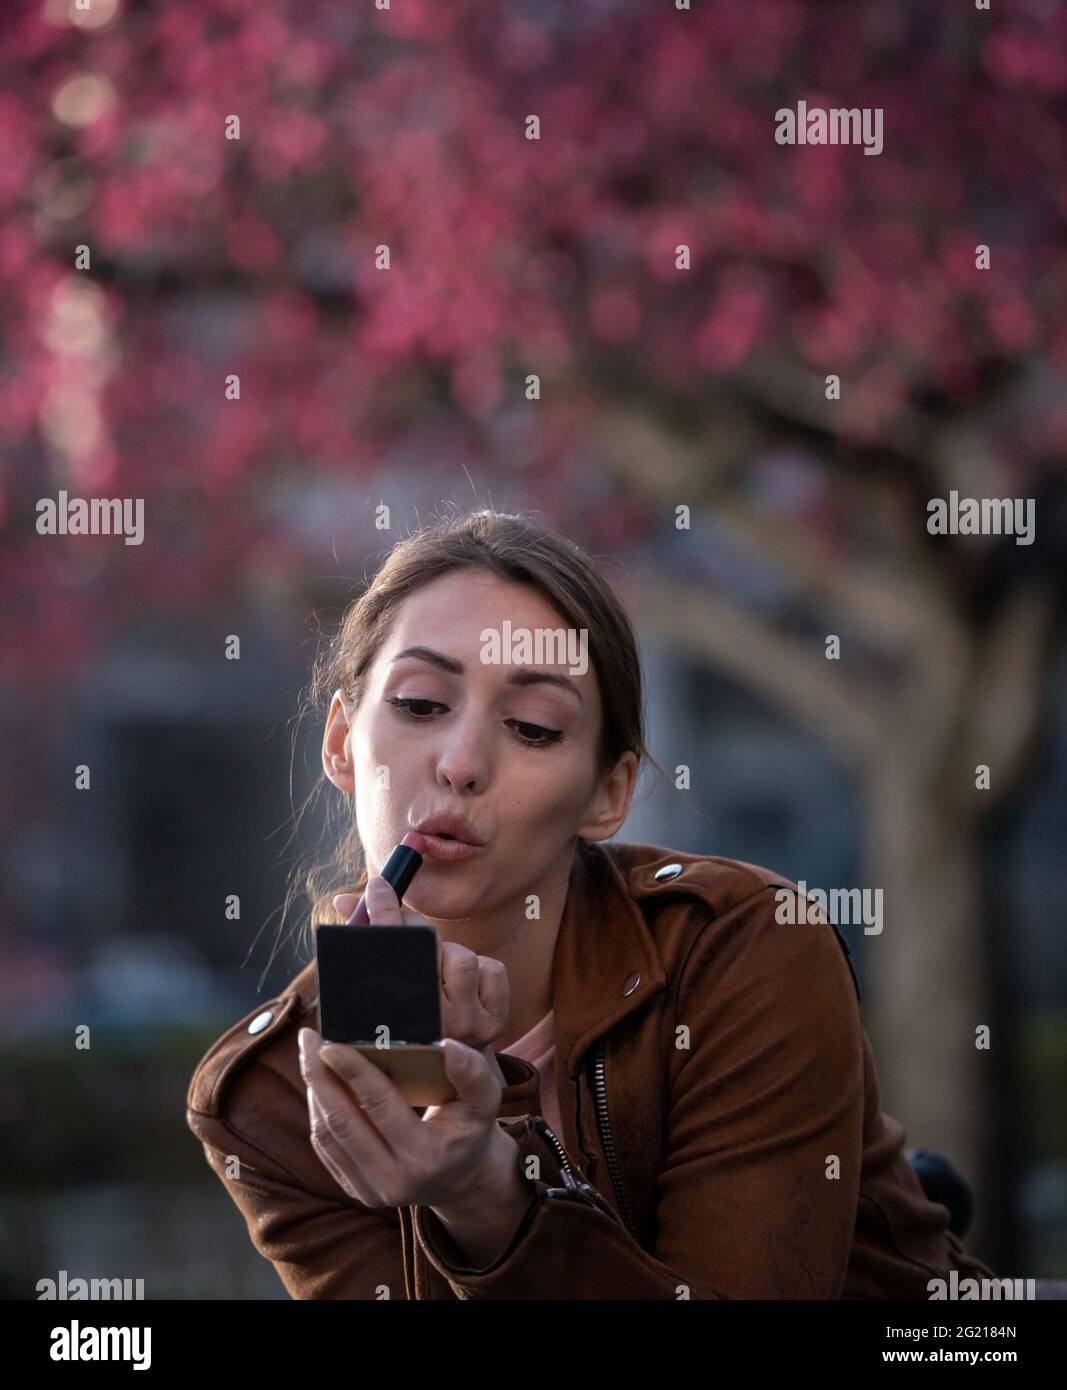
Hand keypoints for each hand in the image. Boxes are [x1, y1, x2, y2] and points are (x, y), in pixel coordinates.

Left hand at [298, 1025, 523, 1219]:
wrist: (462, 1180)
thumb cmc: (469, 1132)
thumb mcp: (485, 1103)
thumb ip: (473, 1073)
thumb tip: (446, 1045)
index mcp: (425, 1157)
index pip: (380, 1106)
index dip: (352, 1071)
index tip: (331, 1042)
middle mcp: (393, 1180)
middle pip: (341, 1121)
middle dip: (318, 1075)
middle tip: (309, 1038)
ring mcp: (369, 1190)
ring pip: (326, 1133)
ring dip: (314, 1090)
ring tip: (311, 1054)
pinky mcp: (354, 1189)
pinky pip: (325, 1147)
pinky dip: (317, 1111)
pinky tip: (320, 1083)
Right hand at [333, 877, 510, 1077]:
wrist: (443, 1069)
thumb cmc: (406, 1017)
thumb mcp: (379, 990)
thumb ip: (368, 943)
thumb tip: (345, 899)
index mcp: (395, 1023)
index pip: (391, 956)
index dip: (384, 915)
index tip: (379, 885)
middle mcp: (433, 1028)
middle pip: (428, 950)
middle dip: (413, 925)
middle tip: (403, 917)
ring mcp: (468, 1025)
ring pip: (461, 957)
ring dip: (447, 951)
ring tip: (435, 964)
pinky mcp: (496, 1019)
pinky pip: (491, 968)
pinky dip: (479, 966)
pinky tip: (463, 980)